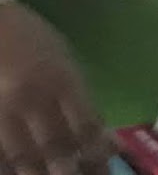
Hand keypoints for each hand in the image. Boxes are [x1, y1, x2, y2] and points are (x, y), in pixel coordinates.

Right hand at [0, 0, 107, 174]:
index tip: (105, 167)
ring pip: (24, 158)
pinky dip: (11, 168)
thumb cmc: (31, 38)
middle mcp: (33, 99)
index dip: (96, 154)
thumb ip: (81, 97)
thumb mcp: (64, 59)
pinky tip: (21, 174)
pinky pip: (0, 154)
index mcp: (61, 80)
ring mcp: (3, 112)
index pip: (85, 126)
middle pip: (57, 147)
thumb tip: (103, 136)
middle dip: (73, 172)